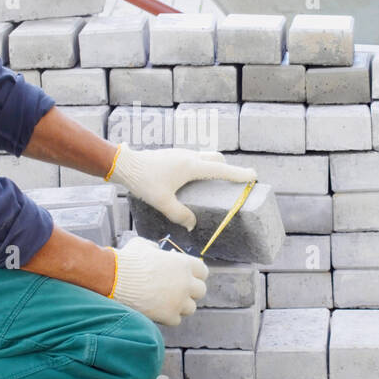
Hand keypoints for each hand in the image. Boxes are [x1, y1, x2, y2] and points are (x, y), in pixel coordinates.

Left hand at [107, 144, 257, 231]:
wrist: (125, 164)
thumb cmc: (144, 182)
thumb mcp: (162, 202)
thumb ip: (179, 214)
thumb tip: (192, 224)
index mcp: (191, 166)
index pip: (221, 170)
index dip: (239, 174)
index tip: (254, 175)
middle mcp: (189, 157)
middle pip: (217, 160)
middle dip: (227, 169)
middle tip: (233, 183)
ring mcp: (181, 154)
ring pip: (205, 158)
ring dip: (213, 168)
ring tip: (214, 185)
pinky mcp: (174, 156)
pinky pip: (195, 160)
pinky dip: (202, 168)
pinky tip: (193, 183)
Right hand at [109, 237, 207, 325]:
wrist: (114, 278)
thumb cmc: (127, 260)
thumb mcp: (143, 245)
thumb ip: (154, 248)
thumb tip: (156, 250)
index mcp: (183, 263)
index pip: (203, 271)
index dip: (195, 275)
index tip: (188, 277)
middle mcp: (186, 282)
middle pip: (201, 291)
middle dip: (190, 291)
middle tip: (177, 292)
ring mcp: (179, 300)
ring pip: (191, 308)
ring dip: (180, 306)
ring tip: (166, 303)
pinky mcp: (169, 315)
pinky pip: (176, 320)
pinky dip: (168, 317)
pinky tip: (158, 311)